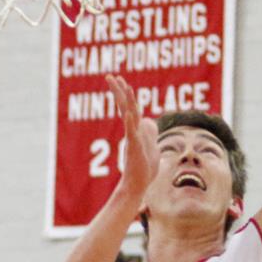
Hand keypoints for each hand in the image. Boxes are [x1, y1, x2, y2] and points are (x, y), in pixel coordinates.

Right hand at [103, 74, 157, 211]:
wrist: (138, 185)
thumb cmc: (144, 168)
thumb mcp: (151, 145)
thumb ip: (150, 133)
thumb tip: (150, 122)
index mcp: (135, 130)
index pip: (128, 107)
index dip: (124, 94)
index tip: (119, 80)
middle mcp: (132, 131)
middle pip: (125, 107)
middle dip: (119, 91)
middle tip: (110, 76)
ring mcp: (132, 139)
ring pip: (129, 115)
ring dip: (126, 101)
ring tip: (122, 86)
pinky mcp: (135, 148)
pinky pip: (132, 133)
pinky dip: (130, 122)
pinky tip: (129, 112)